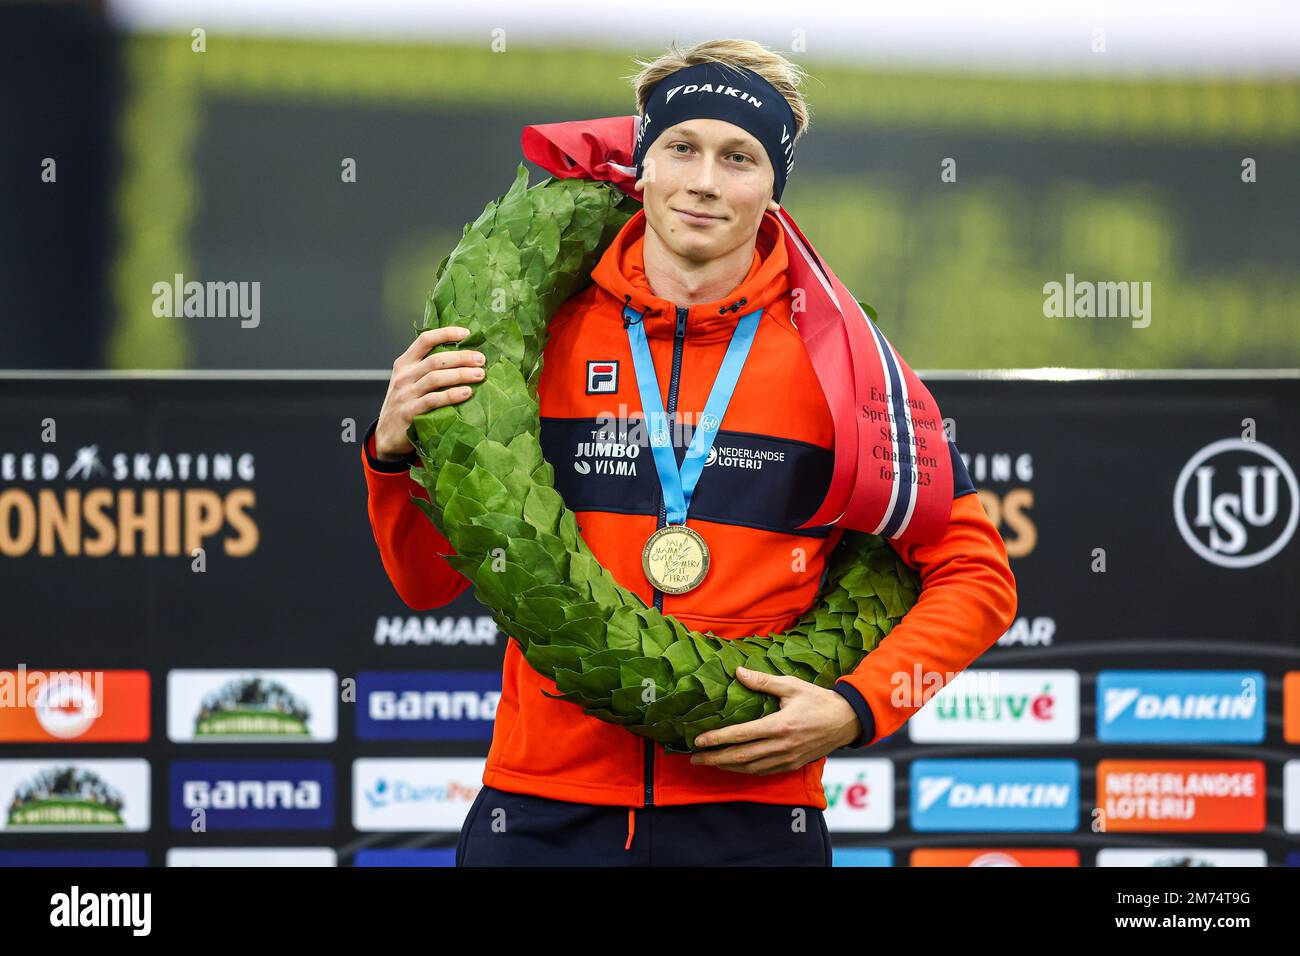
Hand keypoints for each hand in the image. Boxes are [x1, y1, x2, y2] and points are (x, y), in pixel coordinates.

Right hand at [375, 327, 485, 461]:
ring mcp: (405, 394)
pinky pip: (433, 400)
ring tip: (480, 375)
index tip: (467, 333)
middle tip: (481, 359)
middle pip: (435, 360)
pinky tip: (467, 393)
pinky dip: (452, 395)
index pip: (424, 340)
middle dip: (461, 357)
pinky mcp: (410, 412)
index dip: (446, 333)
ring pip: (436, 378)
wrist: (387, 436)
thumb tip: (462, 357)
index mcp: (404, 364)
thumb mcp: (409, 382)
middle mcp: (404, 376)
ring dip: (461, 374)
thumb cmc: (406, 405)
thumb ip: (427, 369)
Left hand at [688, 666, 860, 774]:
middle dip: (715, 758)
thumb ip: (763, 681)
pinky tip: (734, 766)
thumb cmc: (818, 700)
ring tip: (709, 763)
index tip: (698, 740)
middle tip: (694, 758)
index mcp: (780, 725)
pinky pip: (764, 772)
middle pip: (741, 757)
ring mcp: (787, 758)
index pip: (741, 735)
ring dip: (727, 767)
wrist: (846, 721)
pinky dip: (746, 770)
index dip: (717, 739)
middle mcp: (781, 746)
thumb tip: (738, 672)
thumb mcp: (792, 685)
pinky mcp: (792, 765)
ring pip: (750, 768)